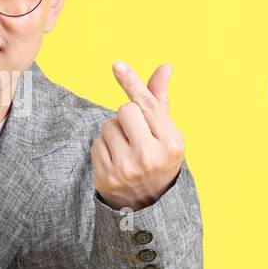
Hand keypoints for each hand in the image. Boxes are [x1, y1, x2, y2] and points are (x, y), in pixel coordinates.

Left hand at [90, 61, 184, 210]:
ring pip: (108, 125)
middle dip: (127, 117)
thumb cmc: (160, 158)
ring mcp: (127, 169)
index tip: (117, 65)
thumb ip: (160, 100)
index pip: (147, 105)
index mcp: (170, 143)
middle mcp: (150, 157)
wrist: (149, 203)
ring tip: (126, 149)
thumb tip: (164, 67)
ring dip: (114, 132)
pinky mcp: (107, 177)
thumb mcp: (167, 133)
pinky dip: (103, 147)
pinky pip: (96, 143)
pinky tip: (116, 160)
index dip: (132, 83)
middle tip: (136, 134)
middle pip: (125, 110)